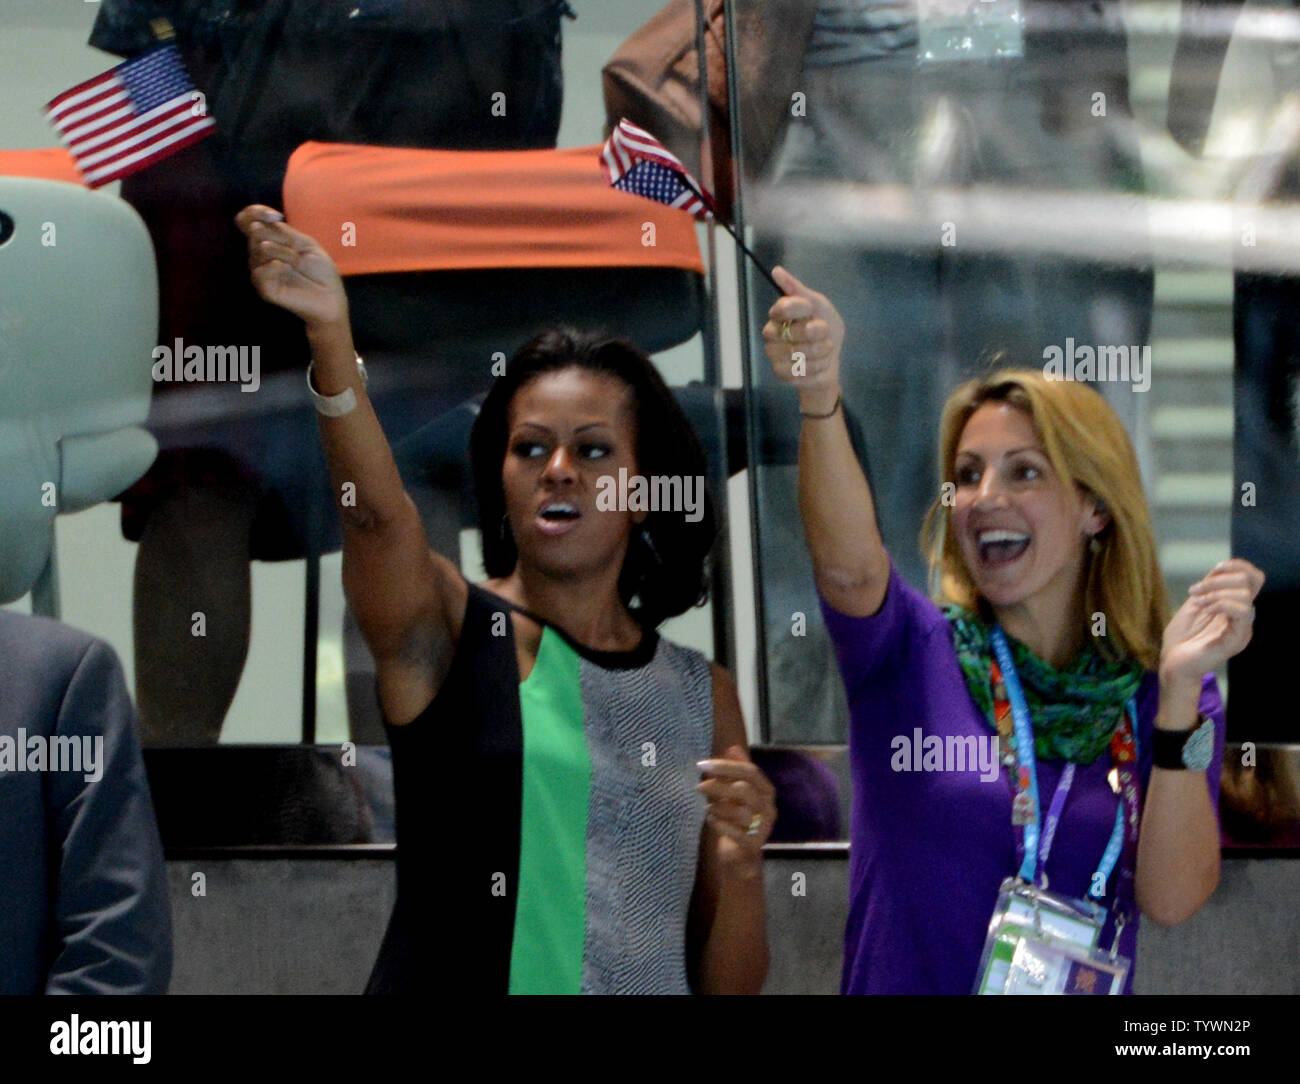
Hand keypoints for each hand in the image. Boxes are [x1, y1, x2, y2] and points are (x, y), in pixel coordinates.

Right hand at [234, 205, 347, 332]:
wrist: (330, 296)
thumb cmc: (320, 271)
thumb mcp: (306, 244)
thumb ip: (284, 233)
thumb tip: (259, 222)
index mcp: (268, 241)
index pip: (246, 220)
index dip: (255, 212)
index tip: (277, 216)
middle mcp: (260, 255)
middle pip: (255, 232)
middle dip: (281, 237)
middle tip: (298, 250)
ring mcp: (260, 272)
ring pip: (260, 249)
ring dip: (285, 253)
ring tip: (298, 264)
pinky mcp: (264, 288)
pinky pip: (260, 271)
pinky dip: (276, 266)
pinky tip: (287, 269)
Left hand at [697, 746, 776, 879]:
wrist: (740, 854)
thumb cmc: (735, 817)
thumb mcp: (734, 792)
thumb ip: (734, 771)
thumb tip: (733, 748)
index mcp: (766, 790)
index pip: (750, 771)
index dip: (725, 766)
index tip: (702, 764)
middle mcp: (769, 808)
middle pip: (744, 790)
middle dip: (719, 786)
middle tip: (699, 786)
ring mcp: (763, 828)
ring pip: (740, 812)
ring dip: (718, 807)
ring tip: (707, 807)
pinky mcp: (753, 845)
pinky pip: (735, 832)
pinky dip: (719, 824)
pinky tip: (710, 820)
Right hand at [761, 266, 844, 411]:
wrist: (830, 360)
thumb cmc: (824, 330)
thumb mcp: (819, 306)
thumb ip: (799, 291)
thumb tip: (776, 270)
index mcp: (779, 313)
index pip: (783, 307)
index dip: (802, 309)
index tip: (811, 310)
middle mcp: (771, 332)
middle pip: (794, 332)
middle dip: (818, 333)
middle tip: (824, 332)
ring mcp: (773, 354)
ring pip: (800, 353)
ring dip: (821, 352)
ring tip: (825, 349)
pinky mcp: (780, 372)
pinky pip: (802, 371)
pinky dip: (818, 367)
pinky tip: (819, 364)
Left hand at [1160, 558, 1263, 684]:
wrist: (1172, 661)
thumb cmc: (1182, 636)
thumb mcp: (1195, 603)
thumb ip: (1210, 587)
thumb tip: (1221, 568)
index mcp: (1234, 607)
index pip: (1253, 578)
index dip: (1238, 566)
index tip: (1215, 568)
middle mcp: (1243, 616)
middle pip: (1249, 581)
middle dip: (1219, 579)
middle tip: (1195, 591)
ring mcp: (1242, 628)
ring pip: (1244, 595)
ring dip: (1216, 592)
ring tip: (1197, 602)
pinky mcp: (1237, 639)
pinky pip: (1242, 612)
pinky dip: (1221, 603)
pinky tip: (1205, 608)